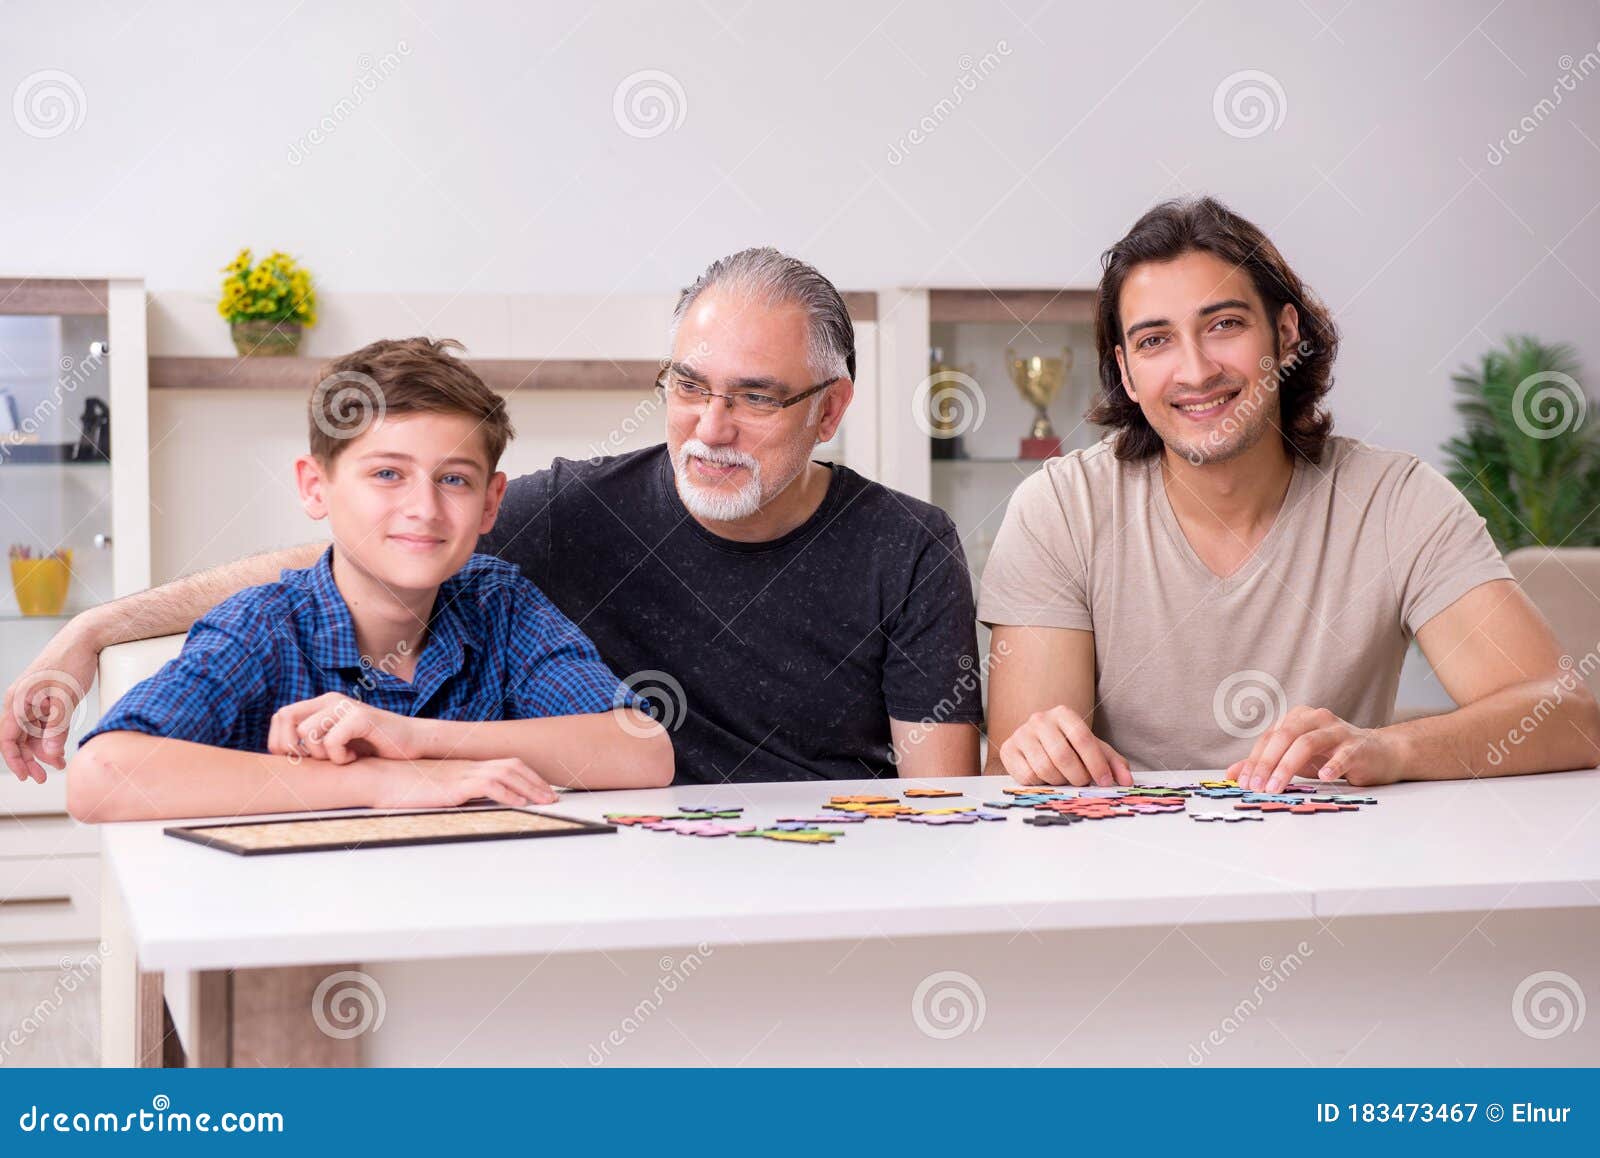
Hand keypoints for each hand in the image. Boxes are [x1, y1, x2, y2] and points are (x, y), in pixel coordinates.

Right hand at [1, 618, 100, 782]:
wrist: (84, 638)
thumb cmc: (71, 661)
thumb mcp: (66, 697)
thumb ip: (57, 726)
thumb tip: (51, 752)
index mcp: (18, 700)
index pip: (8, 738)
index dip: (15, 760)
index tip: (26, 776)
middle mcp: (20, 701)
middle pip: (18, 739)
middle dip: (30, 760)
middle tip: (44, 778)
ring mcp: (32, 700)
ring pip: (31, 733)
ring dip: (43, 750)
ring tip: (60, 764)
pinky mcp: (44, 699)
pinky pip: (41, 724)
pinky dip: (50, 738)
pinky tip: (61, 750)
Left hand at [267, 693, 423, 764]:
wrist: (413, 743)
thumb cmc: (375, 747)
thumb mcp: (337, 742)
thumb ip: (312, 741)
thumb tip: (279, 755)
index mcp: (323, 704)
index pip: (280, 715)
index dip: (278, 740)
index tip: (296, 759)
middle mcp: (332, 700)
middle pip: (287, 719)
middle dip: (294, 748)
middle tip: (318, 761)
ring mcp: (347, 706)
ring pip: (307, 733)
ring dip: (321, 755)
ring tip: (342, 757)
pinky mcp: (361, 717)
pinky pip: (332, 741)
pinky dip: (340, 757)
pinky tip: (355, 757)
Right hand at [365, 756, 556, 808]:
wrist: (380, 778)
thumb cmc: (402, 785)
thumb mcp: (434, 788)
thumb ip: (453, 791)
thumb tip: (467, 801)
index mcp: (465, 766)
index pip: (506, 765)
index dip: (527, 776)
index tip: (542, 789)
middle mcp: (468, 767)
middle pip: (513, 767)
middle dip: (537, 781)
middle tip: (553, 797)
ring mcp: (462, 774)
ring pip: (507, 775)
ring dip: (530, 788)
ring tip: (545, 802)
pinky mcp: (454, 786)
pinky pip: (489, 787)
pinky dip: (508, 794)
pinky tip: (520, 803)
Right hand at [997, 705, 1131, 786]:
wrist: (1037, 742)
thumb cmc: (1069, 746)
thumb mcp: (1094, 750)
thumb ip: (1113, 764)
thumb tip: (1127, 781)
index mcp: (1063, 713)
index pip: (1082, 738)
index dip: (1096, 764)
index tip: (1105, 781)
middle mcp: (1040, 719)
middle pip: (1062, 755)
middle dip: (1077, 777)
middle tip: (1083, 783)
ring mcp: (1021, 733)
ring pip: (1044, 768)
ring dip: (1059, 781)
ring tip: (1063, 778)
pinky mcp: (1008, 750)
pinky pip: (1027, 776)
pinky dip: (1041, 784)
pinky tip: (1045, 777)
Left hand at [1229, 705, 1405, 792]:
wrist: (1379, 754)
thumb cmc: (1331, 756)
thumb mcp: (1295, 759)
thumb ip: (1265, 763)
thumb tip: (1233, 774)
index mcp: (1297, 718)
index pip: (1269, 738)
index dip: (1254, 760)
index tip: (1243, 783)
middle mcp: (1315, 719)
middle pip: (1284, 737)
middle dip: (1267, 763)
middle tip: (1256, 787)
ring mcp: (1338, 731)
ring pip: (1307, 743)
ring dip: (1288, 766)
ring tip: (1276, 787)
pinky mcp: (1358, 746)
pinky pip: (1343, 754)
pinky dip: (1332, 766)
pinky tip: (1323, 778)